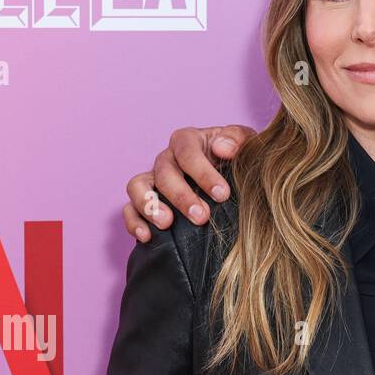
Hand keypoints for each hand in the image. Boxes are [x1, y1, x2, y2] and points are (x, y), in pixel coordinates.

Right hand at [122, 125, 256, 242]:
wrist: (232, 178)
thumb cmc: (238, 158)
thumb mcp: (246, 143)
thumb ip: (237, 138)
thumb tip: (221, 148)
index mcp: (188, 140)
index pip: (188, 151)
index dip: (203, 173)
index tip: (222, 194)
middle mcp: (167, 158)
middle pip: (164, 172)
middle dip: (182, 196)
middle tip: (202, 217)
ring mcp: (152, 179)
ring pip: (137, 185)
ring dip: (149, 205)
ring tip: (167, 223)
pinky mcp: (145, 202)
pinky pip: (129, 209)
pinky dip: (134, 221)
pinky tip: (147, 236)